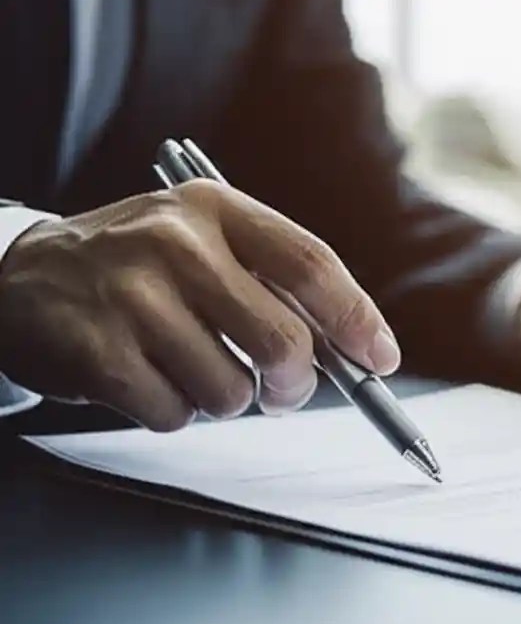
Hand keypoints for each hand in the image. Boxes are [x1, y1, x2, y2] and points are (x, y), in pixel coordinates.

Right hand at [0, 180, 399, 430]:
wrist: (19, 276)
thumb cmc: (138, 269)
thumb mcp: (203, 242)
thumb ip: (275, 281)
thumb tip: (356, 347)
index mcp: (215, 210)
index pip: (310, 263)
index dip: (356, 318)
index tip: (380, 358)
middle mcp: (175, 243)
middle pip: (281, 341)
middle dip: (294, 385)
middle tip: (282, 392)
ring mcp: (131, 296)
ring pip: (231, 390)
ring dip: (224, 399)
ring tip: (190, 369)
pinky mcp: (97, 350)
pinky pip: (177, 414)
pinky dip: (175, 412)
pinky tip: (149, 379)